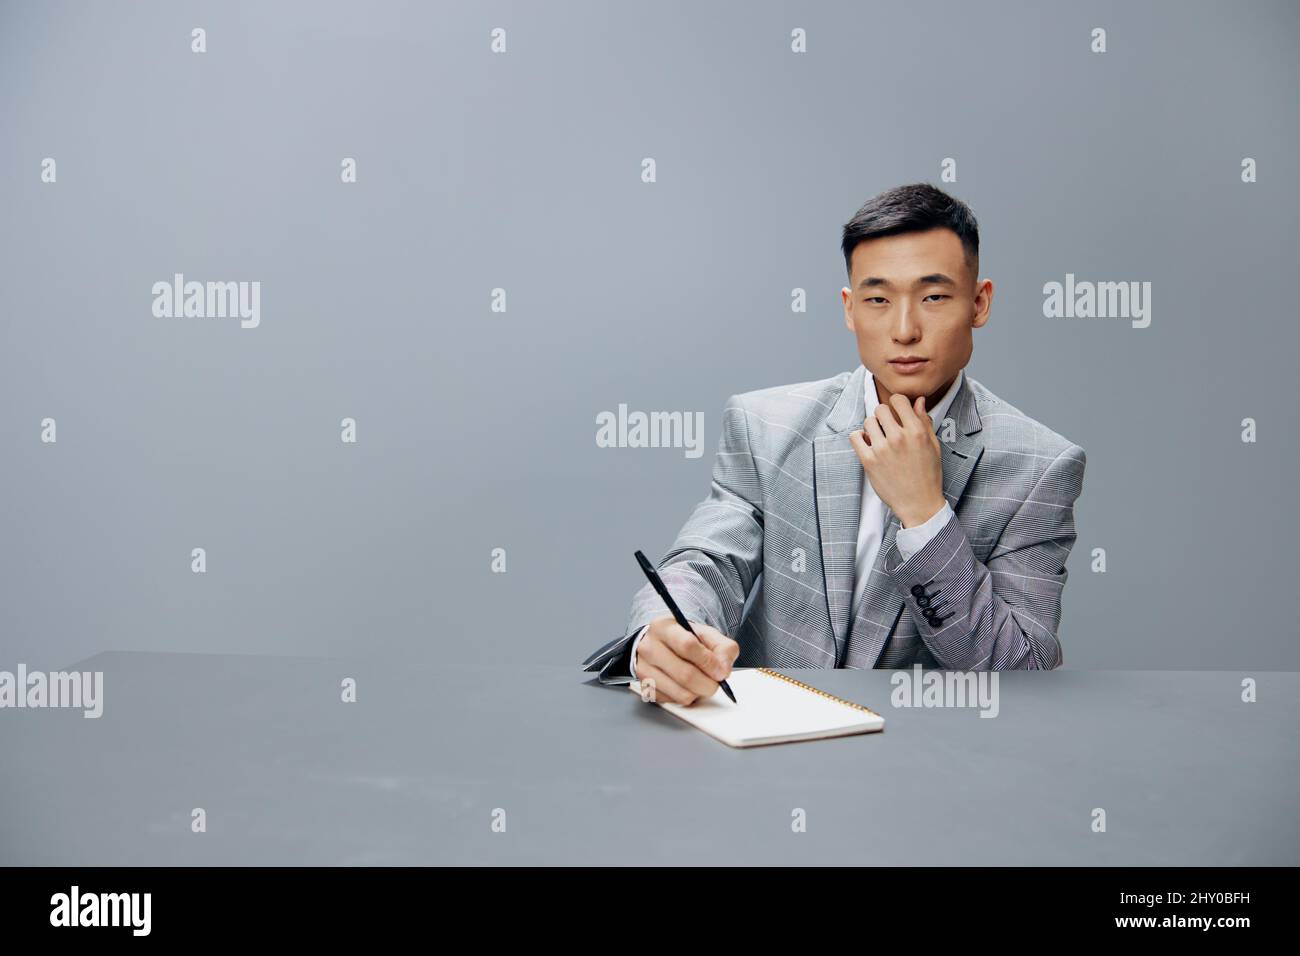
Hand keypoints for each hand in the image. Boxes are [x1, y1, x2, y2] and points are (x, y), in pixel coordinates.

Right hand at [634, 616, 738, 704]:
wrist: (662, 646)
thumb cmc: (685, 639)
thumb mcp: (707, 635)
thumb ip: (724, 648)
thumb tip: (723, 670)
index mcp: (664, 627)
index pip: (687, 645)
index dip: (709, 662)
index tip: (721, 670)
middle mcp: (649, 647)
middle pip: (685, 674)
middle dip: (708, 684)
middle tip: (716, 682)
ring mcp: (643, 669)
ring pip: (681, 693)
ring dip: (699, 693)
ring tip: (701, 682)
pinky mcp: (645, 688)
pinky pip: (674, 702)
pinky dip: (686, 697)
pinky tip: (686, 686)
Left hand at [848, 393, 945, 527]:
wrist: (919, 503)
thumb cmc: (928, 475)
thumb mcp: (933, 445)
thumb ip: (924, 421)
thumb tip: (918, 400)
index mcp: (916, 432)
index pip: (898, 400)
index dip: (897, 403)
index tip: (896, 411)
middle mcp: (899, 438)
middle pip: (880, 409)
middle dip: (884, 416)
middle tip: (887, 427)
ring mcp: (882, 449)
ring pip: (868, 422)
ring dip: (873, 428)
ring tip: (880, 438)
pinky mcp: (869, 461)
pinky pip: (855, 437)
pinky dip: (859, 438)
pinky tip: (868, 444)